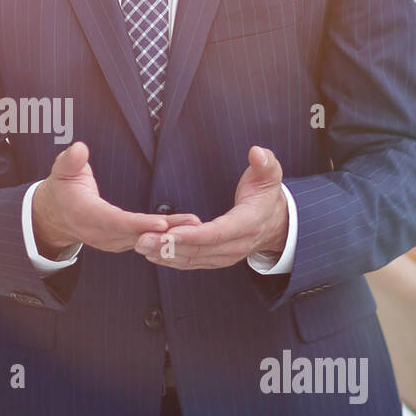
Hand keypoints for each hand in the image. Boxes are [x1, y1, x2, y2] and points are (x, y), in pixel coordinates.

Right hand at [31, 141, 196, 257]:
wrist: (56, 215)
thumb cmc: (62, 188)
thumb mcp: (61, 170)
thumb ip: (70, 160)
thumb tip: (79, 149)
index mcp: (86, 215)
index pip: (115, 221)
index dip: (138, 224)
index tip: (160, 223)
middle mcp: (100, 233)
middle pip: (135, 234)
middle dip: (164, 231)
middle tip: (191, 225)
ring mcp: (110, 241)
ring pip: (143, 239)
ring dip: (168, 234)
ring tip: (193, 225)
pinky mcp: (119, 241)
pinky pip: (143, 240)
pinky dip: (161, 236)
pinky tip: (182, 230)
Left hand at [134, 145, 287, 270]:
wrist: (275, 222)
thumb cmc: (266, 194)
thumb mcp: (270, 174)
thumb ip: (265, 162)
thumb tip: (257, 152)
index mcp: (248, 224)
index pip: (218, 232)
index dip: (193, 234)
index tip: (170, 232)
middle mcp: (237, 245)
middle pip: (200, 248)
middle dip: (169, 246)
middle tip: (142, 240)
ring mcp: (226, 255)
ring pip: (193, 259)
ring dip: (165, 254)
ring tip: (141, 246)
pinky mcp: (217, 259)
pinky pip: (193, 262)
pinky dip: (172, 260)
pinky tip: (152, 254)